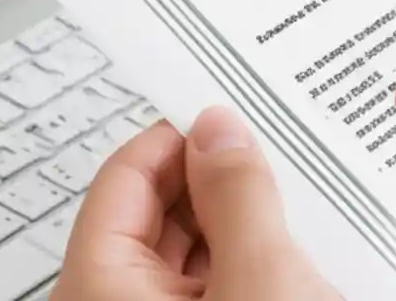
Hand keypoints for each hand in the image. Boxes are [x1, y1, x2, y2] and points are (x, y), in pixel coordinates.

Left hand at [52, 106, 341, 300]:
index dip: (178, 135)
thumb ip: (239, 195)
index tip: (230, 111)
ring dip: (241, 221)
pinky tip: (297, 248)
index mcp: (98, 287)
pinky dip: (250, 259)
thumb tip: (220, 130)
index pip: (124, 176)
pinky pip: (216, 283)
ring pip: (192, 250)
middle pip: (157, 212)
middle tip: (273, 150)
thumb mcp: (261, 276)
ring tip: (296, 198)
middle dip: (219, 177)